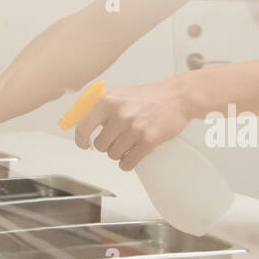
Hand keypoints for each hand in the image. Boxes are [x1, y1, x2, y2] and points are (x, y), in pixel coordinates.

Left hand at [73, 78, 192, 170]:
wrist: (176, 97)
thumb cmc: (150, 96)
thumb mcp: (121, 95)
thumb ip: (103, 109)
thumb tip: (85, 124)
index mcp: (109, 101)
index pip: (84, 127)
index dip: (81, 140)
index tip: (83, 144)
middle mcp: (120, 114)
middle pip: (100, 145)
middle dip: (107, 146)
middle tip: (116, 140)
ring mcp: (134, 128)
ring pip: (113, 155)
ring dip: (119, 154)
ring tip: (128, 145)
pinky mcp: (149, 140)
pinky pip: (128, 162)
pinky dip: (127, 163)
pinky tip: (131, 157)